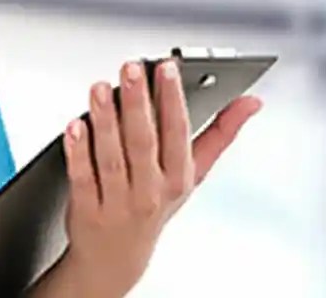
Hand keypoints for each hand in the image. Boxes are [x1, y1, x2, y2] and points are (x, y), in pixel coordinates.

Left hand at [59, 59, 263, 296]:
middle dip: (139, 102)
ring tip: (100, 89)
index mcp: (178, 177)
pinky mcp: (88, 208)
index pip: (178, 133)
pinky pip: (83, 176)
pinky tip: (74, 126)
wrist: (117, 257)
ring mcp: (118, 201)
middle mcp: (151, 190)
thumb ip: (220, 134)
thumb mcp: (192, 173)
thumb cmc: (155, 205)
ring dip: (106, 121)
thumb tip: (251, 101)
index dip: (173, 99)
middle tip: (131, 69)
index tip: (167, 68)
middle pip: (144, 141)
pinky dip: (78, 152)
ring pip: (113, 157)